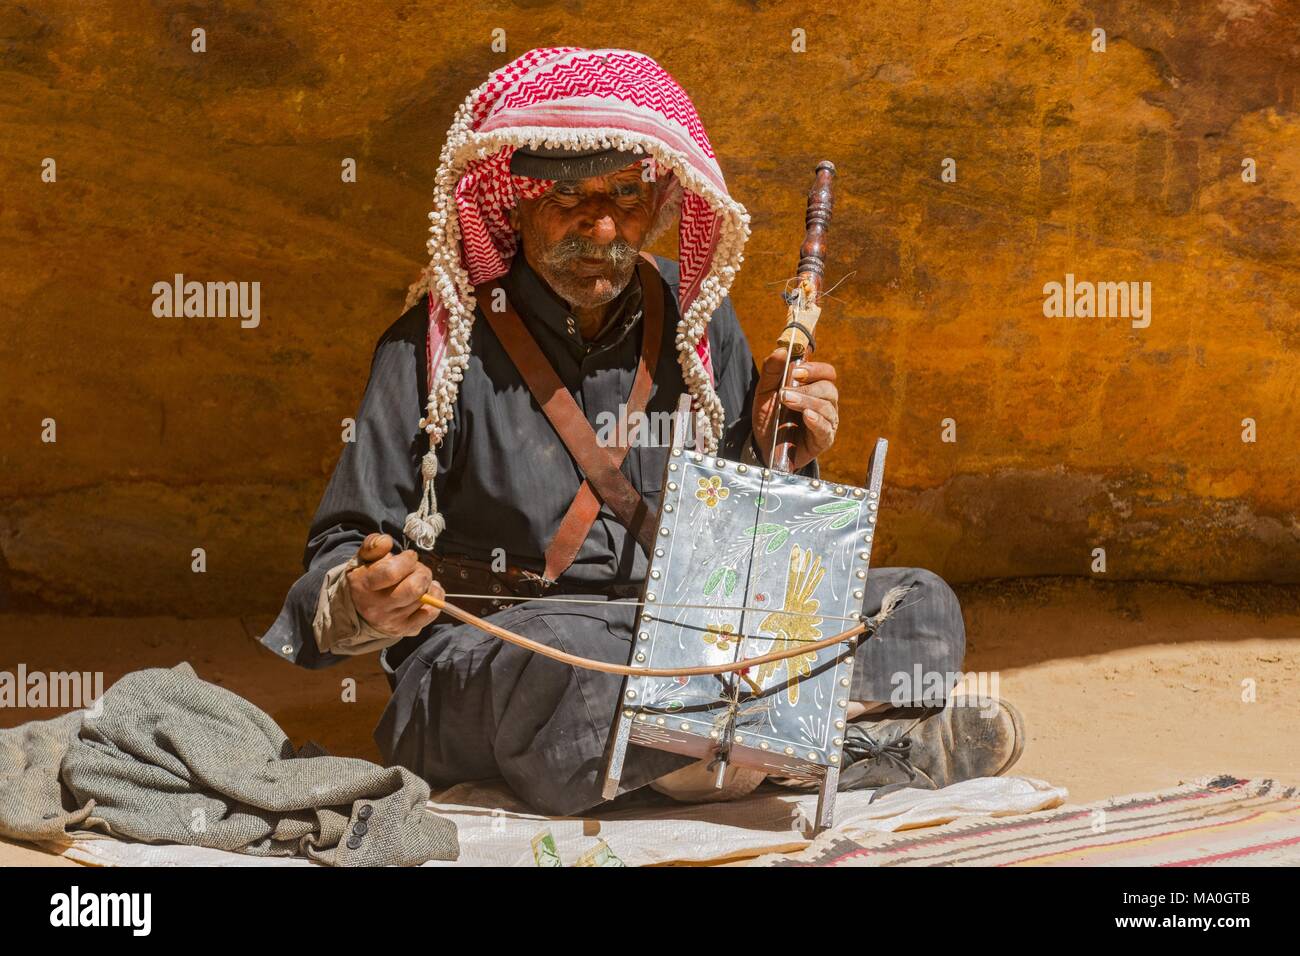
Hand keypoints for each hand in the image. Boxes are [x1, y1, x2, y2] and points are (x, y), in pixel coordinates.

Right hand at [346, 533, 443, 636]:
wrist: (358, 609)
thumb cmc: (366, 577)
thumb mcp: (363, 558)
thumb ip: (374, 544)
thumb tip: (387, 541)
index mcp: (363, 586)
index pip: (392, 572)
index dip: (407, 560)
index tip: (409, 557)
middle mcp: (377, 607)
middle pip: (414, 588)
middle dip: (422, 572)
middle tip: (417, 568)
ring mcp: (392, 621)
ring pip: (424, 598)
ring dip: (427, 584)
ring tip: (418, 580)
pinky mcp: (405, 629)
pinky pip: (431, 613)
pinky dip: (436, 598)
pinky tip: (428, 591)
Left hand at [750, 347, 838, 470]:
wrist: (763, 447)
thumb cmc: (769, 418)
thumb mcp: (764, 392)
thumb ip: (772, 371)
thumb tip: (781, 350)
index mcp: (813, 388)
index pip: (827, 372)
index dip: (815, 369)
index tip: (797, 371)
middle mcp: (824, 403)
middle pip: (829, 388)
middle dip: (807, 389)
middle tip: (785, 393)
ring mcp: (826, 422)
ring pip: (828, 407)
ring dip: (807, 402)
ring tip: (788, 403)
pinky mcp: (824, 440)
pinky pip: (826, 429)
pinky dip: (817, 421)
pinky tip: (807, 416)